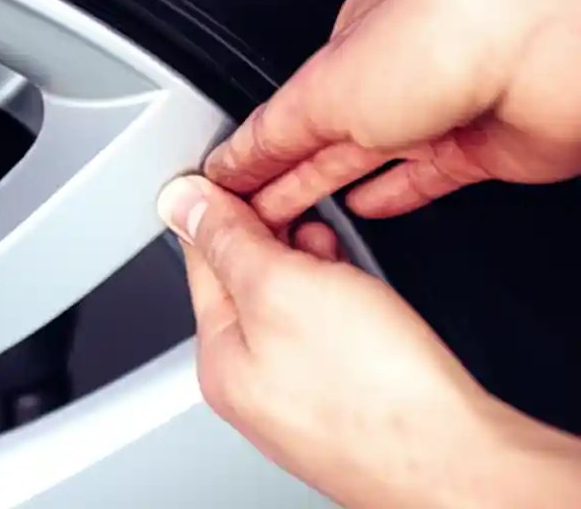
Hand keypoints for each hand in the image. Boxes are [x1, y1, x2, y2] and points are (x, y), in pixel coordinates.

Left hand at [157, 176, 580, 507]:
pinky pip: (332, 334)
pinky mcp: (350, 401)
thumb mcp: (280, 286)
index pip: (201, 261)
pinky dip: (343, 301)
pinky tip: (366, 294)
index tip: (250, 177)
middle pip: (247, 282)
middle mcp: (252, 385)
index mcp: (219, 359)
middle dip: (276, 238)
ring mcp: (301, 397)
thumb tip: (183, 204)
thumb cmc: (374, 393)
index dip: (223, 208)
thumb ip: (227, 241)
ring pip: (294, 306)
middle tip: (308, 216)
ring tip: (340, 255)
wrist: (457, 463)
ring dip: (313, 266)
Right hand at [203, 0, 580, 225]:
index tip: (224, 178)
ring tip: (288, 222)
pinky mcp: (482, 148)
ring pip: (371, 159)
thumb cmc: (447, 32)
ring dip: (328, 191)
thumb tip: (227, 158)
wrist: (549, 47)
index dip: (254, 144)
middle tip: (242, 213)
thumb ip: (272, 134)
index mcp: (356, 32)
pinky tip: (366, 211)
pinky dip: (393, 197)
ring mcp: (443, 107)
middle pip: (326, 134)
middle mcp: (401, 66)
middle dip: (283, 174)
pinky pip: (426, 180)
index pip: (289, 102)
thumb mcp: (323, 90)